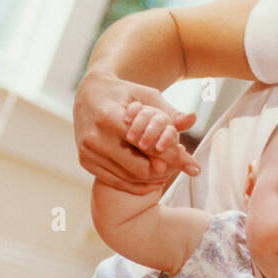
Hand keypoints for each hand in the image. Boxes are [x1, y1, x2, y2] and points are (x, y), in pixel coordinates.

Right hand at [74, 68, 200, 193]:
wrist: (89, 94)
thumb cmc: (124, 93)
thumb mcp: (147, 96)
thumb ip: (169, 112)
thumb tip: (192, 119)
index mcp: (108, 118)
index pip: (146, 146)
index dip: (171, 157)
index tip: (191, 163)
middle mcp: (94, 137)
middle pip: (140, 168)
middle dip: (164, 170)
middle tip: (180, 169)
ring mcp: (88, 152)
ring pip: (131, 178)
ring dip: (153, 178)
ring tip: (169, 171)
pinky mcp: (85, 162)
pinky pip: (119, 182)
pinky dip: (138, 184)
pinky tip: (153, 178)